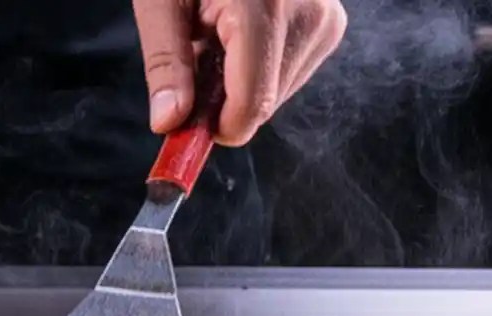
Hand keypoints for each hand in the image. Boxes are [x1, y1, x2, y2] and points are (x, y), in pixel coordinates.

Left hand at [133, 0, 346, 144]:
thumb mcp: (160, 1)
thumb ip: (167, 63)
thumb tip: (170, 123)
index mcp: (264, 5)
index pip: (251, 102)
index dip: (213, 127)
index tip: (181, 128)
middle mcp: (309, 13)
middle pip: (262, 105)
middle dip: (221, 98)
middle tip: (196, 50)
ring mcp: (326, 19)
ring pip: (274, 96)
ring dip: (237, 83)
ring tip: (217, 30)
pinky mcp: (330, 24)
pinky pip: (287, 76)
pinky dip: (257, 68)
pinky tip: (239, 31)